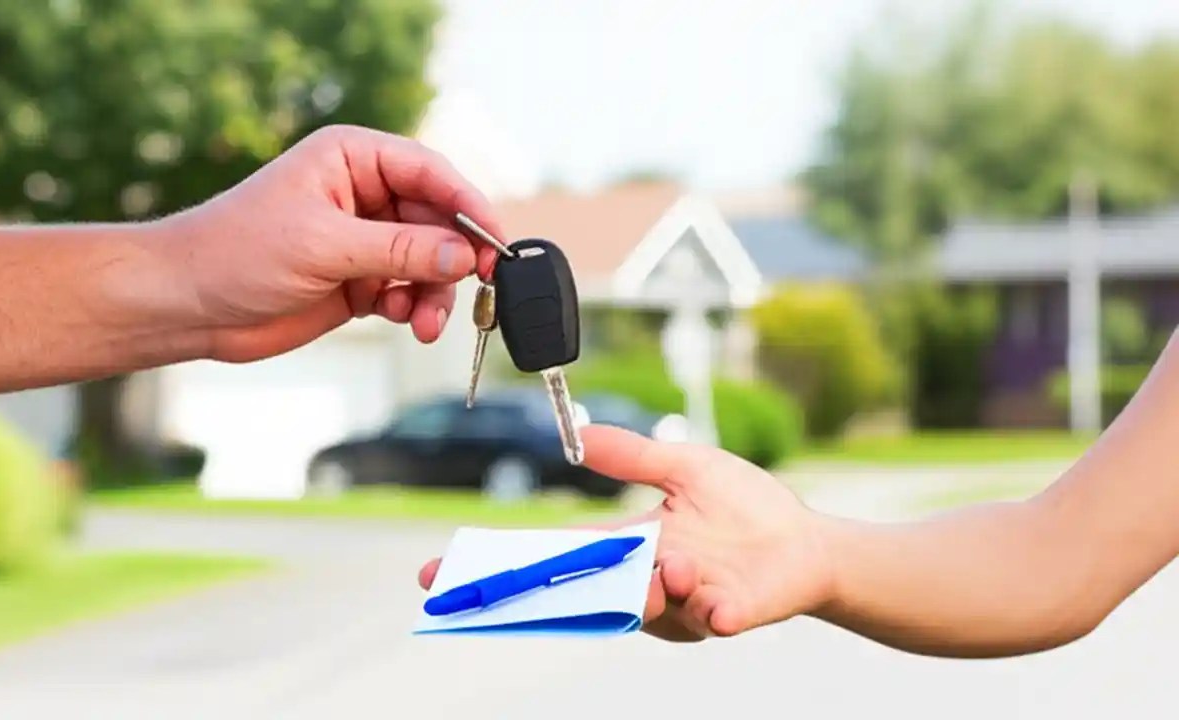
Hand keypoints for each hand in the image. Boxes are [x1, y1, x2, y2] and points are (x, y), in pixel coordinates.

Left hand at [153, 125, 502, 362]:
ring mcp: (364, 239)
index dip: (468, 205)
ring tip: (425, 322)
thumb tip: (463, 254)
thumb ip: (400, 250)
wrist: (190, 304)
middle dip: (454, 258)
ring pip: (430, 261)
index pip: (430, 172)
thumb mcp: (325, 245)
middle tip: (475, 288)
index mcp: (353, 159)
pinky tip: (404, 321)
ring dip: (436, 292)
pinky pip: (410, 290)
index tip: (495, 242)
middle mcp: (364, 194)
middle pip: (438, 220)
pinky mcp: (360, 280)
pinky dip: (415, 308)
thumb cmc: (237, 252)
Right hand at [416, 425, 836, 640]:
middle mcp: (643, 580)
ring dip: (647, 589)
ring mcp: (682, 604)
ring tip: (678, 565)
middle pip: (577, 594)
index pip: (550, 558)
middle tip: (528, 587)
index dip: (499, 568)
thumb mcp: (684, 467)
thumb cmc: (746, 507)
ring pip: (637, 608)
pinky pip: (705, 621)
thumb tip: (579, 434)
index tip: (442, 576)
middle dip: (543, 597)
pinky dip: (705, 612)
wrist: (807, 541)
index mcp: (626, 545)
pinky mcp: (726, 615)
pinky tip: (715, 602)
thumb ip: (631, 455)